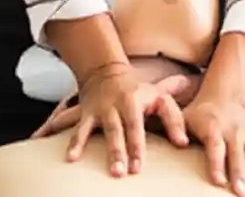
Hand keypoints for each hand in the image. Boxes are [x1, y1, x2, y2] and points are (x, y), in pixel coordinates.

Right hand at [31, 63, 189, 176]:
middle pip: (115, 131)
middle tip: (118, 172)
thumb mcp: (160, 97)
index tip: (138, 168)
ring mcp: (96, 111)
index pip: (136, 128)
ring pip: (90, 130)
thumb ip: (174, 119)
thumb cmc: (139, 90)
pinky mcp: (83, 115)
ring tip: (76, 160)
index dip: (137, 147)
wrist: (106, 71)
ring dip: (84, 145)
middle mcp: (113, 107)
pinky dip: (66, 138)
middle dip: (116, 152)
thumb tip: (184, 143)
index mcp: (133, 103)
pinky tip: (60, 154)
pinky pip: (73, 128)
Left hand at [183, 94, 244, 196]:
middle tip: (243, 194)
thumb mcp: (183, 116)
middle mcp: (235, 130)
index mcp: (212, 125)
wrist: (224, 98)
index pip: (216, 144)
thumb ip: (176, 128)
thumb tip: (179, 143)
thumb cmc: (200, 116)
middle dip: (243, 174)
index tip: (219, 182)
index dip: (218, 163)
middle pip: (240, 153)